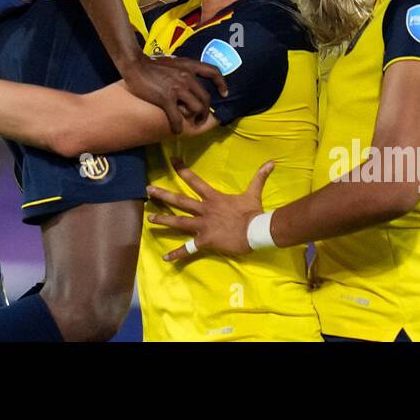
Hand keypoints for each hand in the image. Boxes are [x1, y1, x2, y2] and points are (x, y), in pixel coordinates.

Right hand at [121, 54, 227, 133]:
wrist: (134, 64)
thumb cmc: (151, 63)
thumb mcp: (173, 61)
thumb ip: (183, 68)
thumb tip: (189, 76)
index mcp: (189, 66)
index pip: (213, 71)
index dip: (221, 84)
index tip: (224, 94)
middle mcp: (187, 77)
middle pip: (206, 97)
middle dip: (207, 111)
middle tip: (202, 118)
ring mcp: (177, 88)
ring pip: (197, 108)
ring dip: (196, 119)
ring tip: (192, 123)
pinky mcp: (166, 98)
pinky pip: (177, 118)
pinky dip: (178, 127)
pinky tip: (176, 131)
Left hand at [146, 159, 274, 260]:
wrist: (256, 231)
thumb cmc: (253, 213)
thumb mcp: (254, 193)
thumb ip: (259, 177)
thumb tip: (271, 162)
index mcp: (213, 198)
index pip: (194, 180)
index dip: (182, 170)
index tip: (172, 160)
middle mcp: (204, 210)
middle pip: (180, 201)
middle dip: (163, 195)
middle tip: (148, 189)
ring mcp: (203, 226)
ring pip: (179, 222)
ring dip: (164, 220)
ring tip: (150, 219)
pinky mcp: (205, 241)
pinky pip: (188, 248)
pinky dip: (177, 254)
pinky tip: (166, 258)